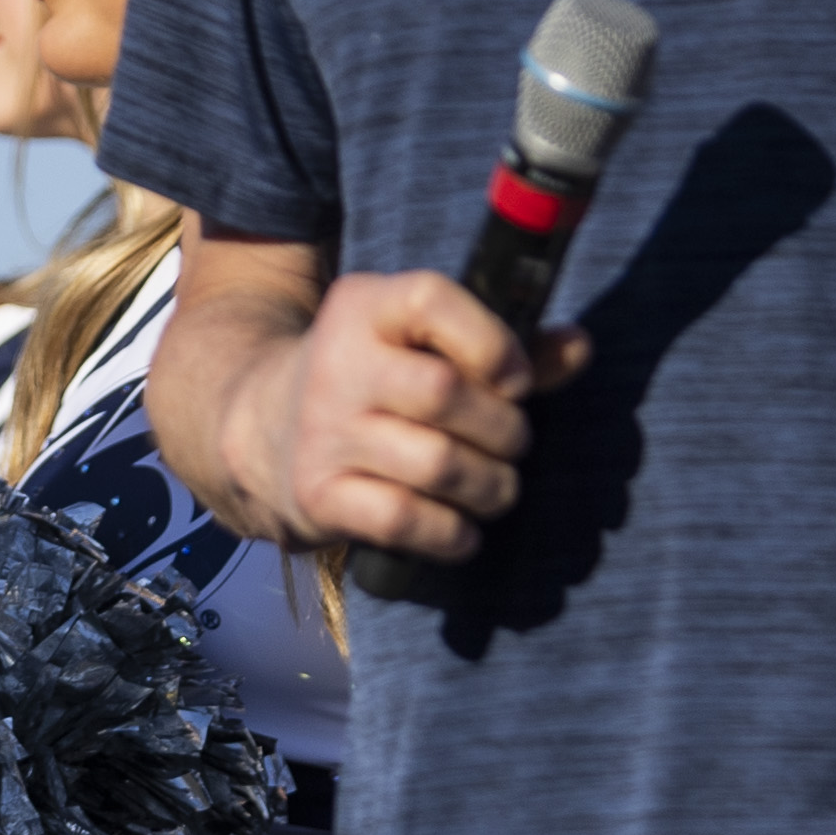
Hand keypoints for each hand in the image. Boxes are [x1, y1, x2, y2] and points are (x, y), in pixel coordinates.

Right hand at [248, 270, 587, 562]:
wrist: (256, 429)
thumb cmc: (373, 380)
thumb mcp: (420, 345)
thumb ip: (503, 347)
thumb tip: (579, 346)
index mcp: (364, 307)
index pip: (429, 300)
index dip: (489, 341)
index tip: (515, 380)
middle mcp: (337, 364)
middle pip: (445, 394)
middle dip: (504, 429)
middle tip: (511, 444)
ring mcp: (323, 432)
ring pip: (437, 464)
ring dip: (491, 486)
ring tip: (497, 488)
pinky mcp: (318, 495)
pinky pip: (405, 520)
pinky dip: (452, 534)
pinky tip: (463, 530)